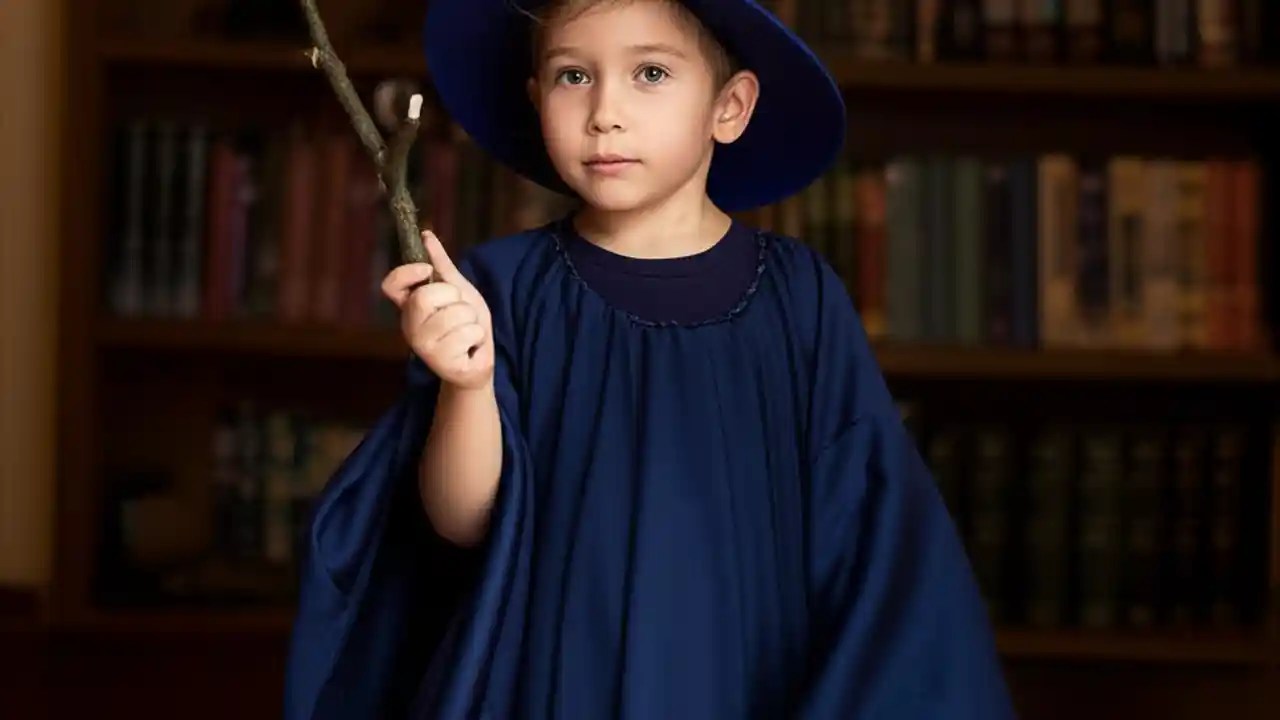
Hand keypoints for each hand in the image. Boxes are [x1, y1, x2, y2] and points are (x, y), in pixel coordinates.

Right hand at [381, 231, 494, 390]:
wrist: (479, 359)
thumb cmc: (464, 323)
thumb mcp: (457, 289)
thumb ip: (441, 264)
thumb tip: (426, 234)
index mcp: (409, 306)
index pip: (391, 285)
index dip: (407, 273)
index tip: (426, 270)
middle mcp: (410, 327)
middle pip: (426, 297)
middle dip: (454, 299)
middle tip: (458, 312)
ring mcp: (424, 347)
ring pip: (454, 315)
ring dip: (470, 319)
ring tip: (466, 331)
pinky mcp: (442, 363)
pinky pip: (468, 333)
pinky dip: (477, 336)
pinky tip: (470, 346)